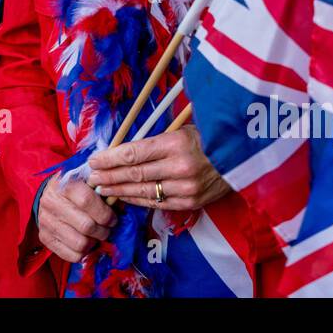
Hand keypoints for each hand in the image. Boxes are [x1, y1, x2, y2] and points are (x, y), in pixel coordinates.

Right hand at [35, 176, 116, 262]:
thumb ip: (103, 191)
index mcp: (63, 184)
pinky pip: (72, 255)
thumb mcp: (87, 181)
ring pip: (80, 244)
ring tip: (95, 235)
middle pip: (86, 226)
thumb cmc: (74, 188)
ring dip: (94, 243)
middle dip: (103, 231)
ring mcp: (46, 221)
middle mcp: (51, 202)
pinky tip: (85, 241)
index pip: (87, 201)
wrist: (48, 195)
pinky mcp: (45, 237)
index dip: (105, 213)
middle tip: (106, 229)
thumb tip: (120, 207)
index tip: (112, 218)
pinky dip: (83, 252)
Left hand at [87, 126, 231, 210]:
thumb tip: (121, 148)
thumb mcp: (182, 129)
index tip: (94, 160)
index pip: (134, 153)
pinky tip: (123, 197)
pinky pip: (156, 202)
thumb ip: (154, 140)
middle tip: (91, 176)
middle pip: (134, 174)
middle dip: (108, 175)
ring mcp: (185, 188)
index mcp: (176, 143)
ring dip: (118, 190)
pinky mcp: (190, 203)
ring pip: (143, 191)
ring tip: (101, 188)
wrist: (241, 158)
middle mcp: (180, 167)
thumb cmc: (207, 138)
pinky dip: (137, 200)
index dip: (110, 158)